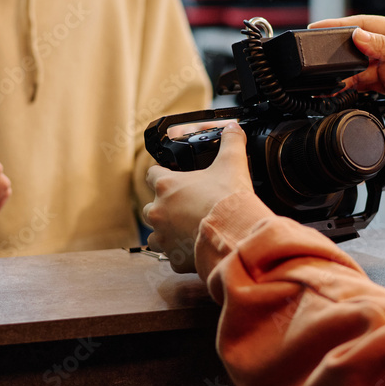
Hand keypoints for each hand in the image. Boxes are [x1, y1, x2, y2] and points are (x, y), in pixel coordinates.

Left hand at [144, 123, 252, 272]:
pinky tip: (196, 248)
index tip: (171, 176)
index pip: (151, 174)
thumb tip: (234, 127)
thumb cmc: (228, 200)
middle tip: (185, 206)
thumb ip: (232, 142)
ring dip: (167, 231)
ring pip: (155, 234)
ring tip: (187, 229)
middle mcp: (158, 211)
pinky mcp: (173, 258)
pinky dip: (180, 253)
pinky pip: (171, 256)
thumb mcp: (232, 164)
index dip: (161, 174)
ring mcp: (163, 236)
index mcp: (167, 186)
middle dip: (164, 207)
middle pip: (150, 206)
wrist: (234, 235)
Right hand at [310, 15, 384, 121]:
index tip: (316, 27)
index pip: (362, 24)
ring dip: (341, 74)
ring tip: (325, 82)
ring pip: (356, 68)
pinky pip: (362, 84)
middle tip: (315, 59)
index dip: (337, 25)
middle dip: (336, 53)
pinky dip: (349, 88)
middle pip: (355, 47)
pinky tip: (338, 90)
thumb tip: (357, 36)